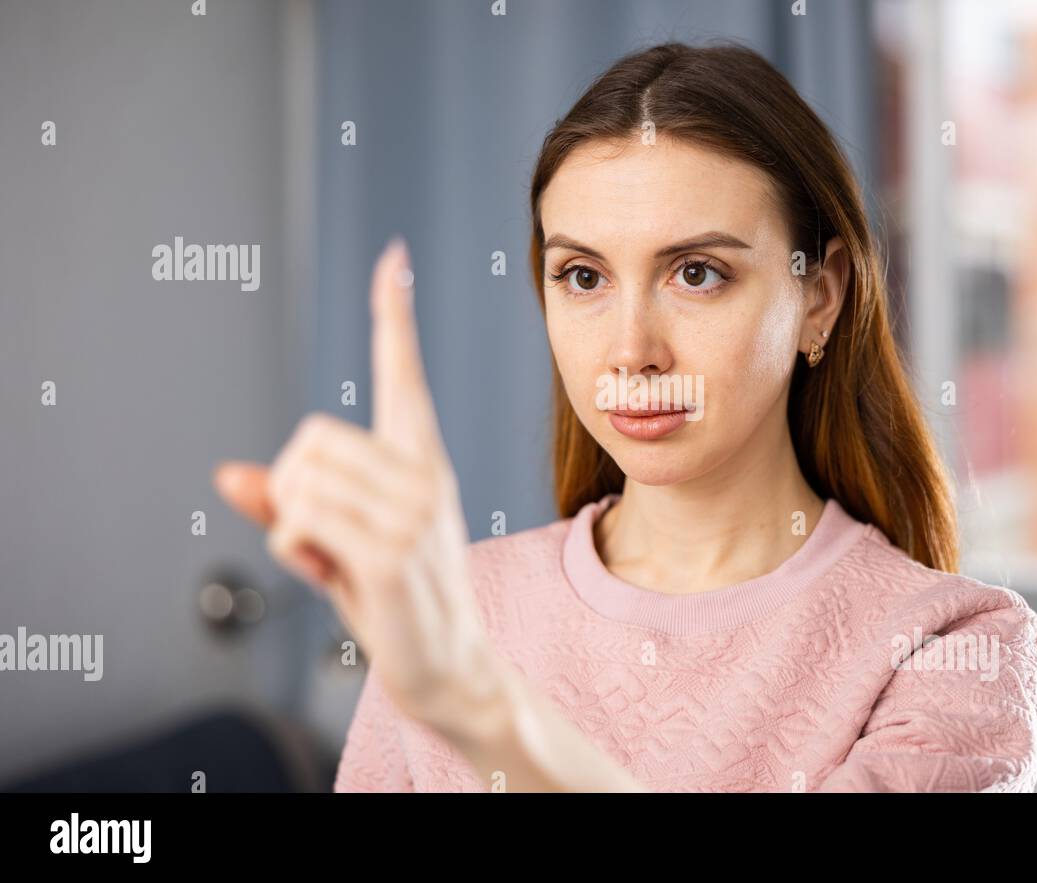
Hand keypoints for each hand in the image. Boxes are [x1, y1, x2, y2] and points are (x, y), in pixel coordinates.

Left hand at [212, 239, 510, 741]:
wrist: (454, 670)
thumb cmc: (400, 602)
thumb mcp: (343, 545)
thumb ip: (290, 506)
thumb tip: (227, 475)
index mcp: (421, 463)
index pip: (403, 376)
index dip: (393, 317)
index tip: (393, 261)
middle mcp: (422, 477)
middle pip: (310, 437)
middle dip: (290, 485)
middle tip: (315, 531)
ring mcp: (412, 514)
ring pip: (300, 478)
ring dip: (290, 521)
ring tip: (325, 554)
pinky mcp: (390, 554)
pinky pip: (303, 520)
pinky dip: (292, 546)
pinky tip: (321, 568)